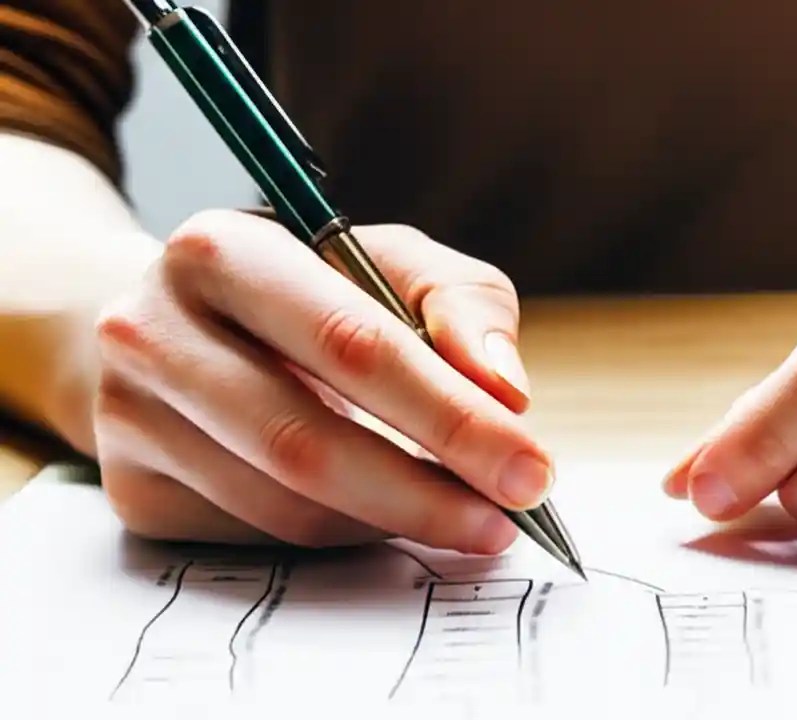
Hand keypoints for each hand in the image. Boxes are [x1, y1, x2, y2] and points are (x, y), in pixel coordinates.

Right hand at [91, 210, 548, 551]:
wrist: (174, 322)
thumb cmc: (307, 291)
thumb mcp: (388, 264)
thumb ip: (462, 306)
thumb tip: (508, 392)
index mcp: (223, 251)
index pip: (352, 346)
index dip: (452, 416)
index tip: (530, 469)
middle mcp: (152, 331)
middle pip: (307, 443)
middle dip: (428, 493)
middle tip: (506, 521)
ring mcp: (129, 417)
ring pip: (286, 506)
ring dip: (391, 522)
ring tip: (461, 514)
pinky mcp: (131, 489)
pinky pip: (259, 536)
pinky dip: (341, 533)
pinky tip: (381, 510)